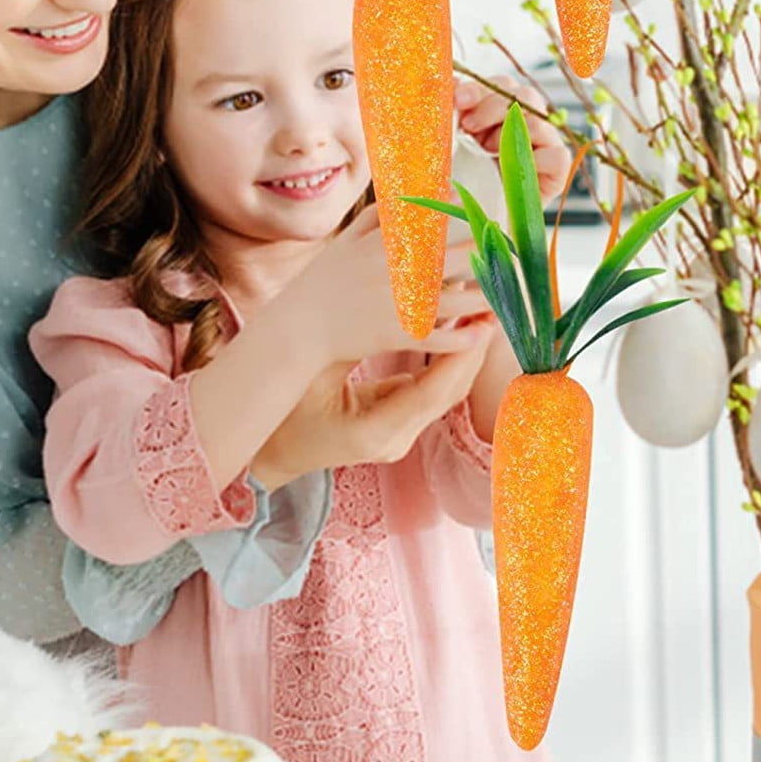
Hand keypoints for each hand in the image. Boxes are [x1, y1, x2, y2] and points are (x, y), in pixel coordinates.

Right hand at [252, 328, 492, 485]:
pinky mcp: (402, 428)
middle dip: (473, 349)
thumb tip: (395, 305)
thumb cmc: (281, 415)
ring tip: (481, 310)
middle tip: (491, 305)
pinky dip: (448, 360)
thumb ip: (352, 346)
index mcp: (373, 434)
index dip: (461, 355)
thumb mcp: (311, 378)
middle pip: (449, 392)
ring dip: (466, 353)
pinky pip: (434, 392)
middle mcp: (395, 441)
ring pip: (447, 393)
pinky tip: (456, 326)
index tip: (480, 320)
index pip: (430, 392)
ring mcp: (401, 438)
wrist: (269, 456)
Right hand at [281, 204, 489, 369]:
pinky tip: (485, 332)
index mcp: (384, 246)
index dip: (464, 219)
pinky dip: (466, 337)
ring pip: (458, 300)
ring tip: (509, 291)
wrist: (297, 330)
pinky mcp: (398, 334)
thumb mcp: (344, 244)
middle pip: (456, 259)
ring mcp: (398, 304)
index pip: (432, 225)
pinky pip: (441, 336)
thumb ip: (373, 219)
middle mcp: (395, 272)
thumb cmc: (321, 285)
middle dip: (488, 254)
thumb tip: (400, 196)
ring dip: (488, 296)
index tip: (486, 214)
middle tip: (513, 251)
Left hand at [455, 75, 574, 203]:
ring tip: (487, 151)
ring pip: (539, 118)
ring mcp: (542, 145)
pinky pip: (556, 153)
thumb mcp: (447, 144)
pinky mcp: (556, 170)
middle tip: (469, 127)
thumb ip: (449, 113)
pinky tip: (511, 168)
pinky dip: (534, 158)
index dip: (479, 87)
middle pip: (521, 93)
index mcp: (498, 111)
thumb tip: (444, 84)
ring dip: (510, 133)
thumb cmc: (460, 182)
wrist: (471, 223)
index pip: (498, 85)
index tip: (458, 99)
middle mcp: (523, 123)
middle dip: (492, 105)